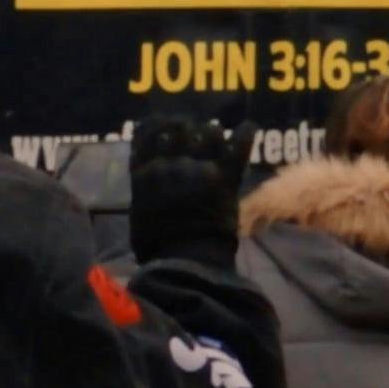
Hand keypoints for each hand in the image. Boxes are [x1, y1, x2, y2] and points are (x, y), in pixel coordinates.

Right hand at [128, 115, 247, 268]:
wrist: (186, 263)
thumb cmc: (157, 246)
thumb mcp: (140, 213)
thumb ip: (146, 187)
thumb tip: (150, 174)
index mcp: (146, 171)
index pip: (149, 130)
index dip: (160, 124)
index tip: (167, 127)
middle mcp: (172, 161)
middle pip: (181, 126)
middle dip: (188, 128)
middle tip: (193, 133)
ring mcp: (201, 166)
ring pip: (211, 132)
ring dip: (213, 134)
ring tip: (216, 140)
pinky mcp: (227, 176)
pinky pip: (239, 146)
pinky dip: (245, 134)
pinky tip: (248, 127)